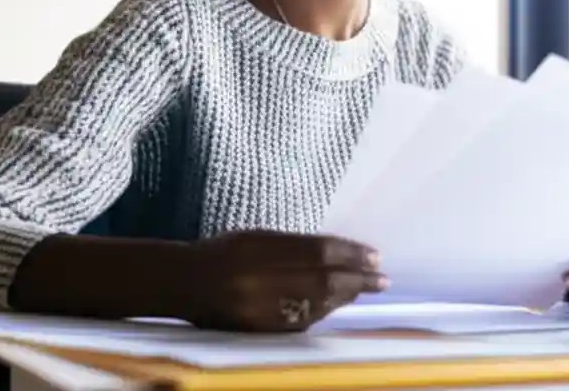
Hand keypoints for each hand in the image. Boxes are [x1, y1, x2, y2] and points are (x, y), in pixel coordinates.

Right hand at [183, 230, 388, 331]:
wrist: (186, 283)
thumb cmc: (223, 252)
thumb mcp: (257, 238)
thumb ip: (293, 246)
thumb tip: (336, 254)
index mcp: (262, 250)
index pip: (318, 252)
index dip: (350, 254)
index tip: (374, 255)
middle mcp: (264, 280)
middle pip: (324, 280)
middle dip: (358, 279)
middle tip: (382, 278)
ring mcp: (264, 308)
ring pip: (318, 303)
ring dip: (346, 296)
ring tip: (366, 289)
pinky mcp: (263, 329)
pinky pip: (304, 321)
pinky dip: (325, 311)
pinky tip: (339, 304)